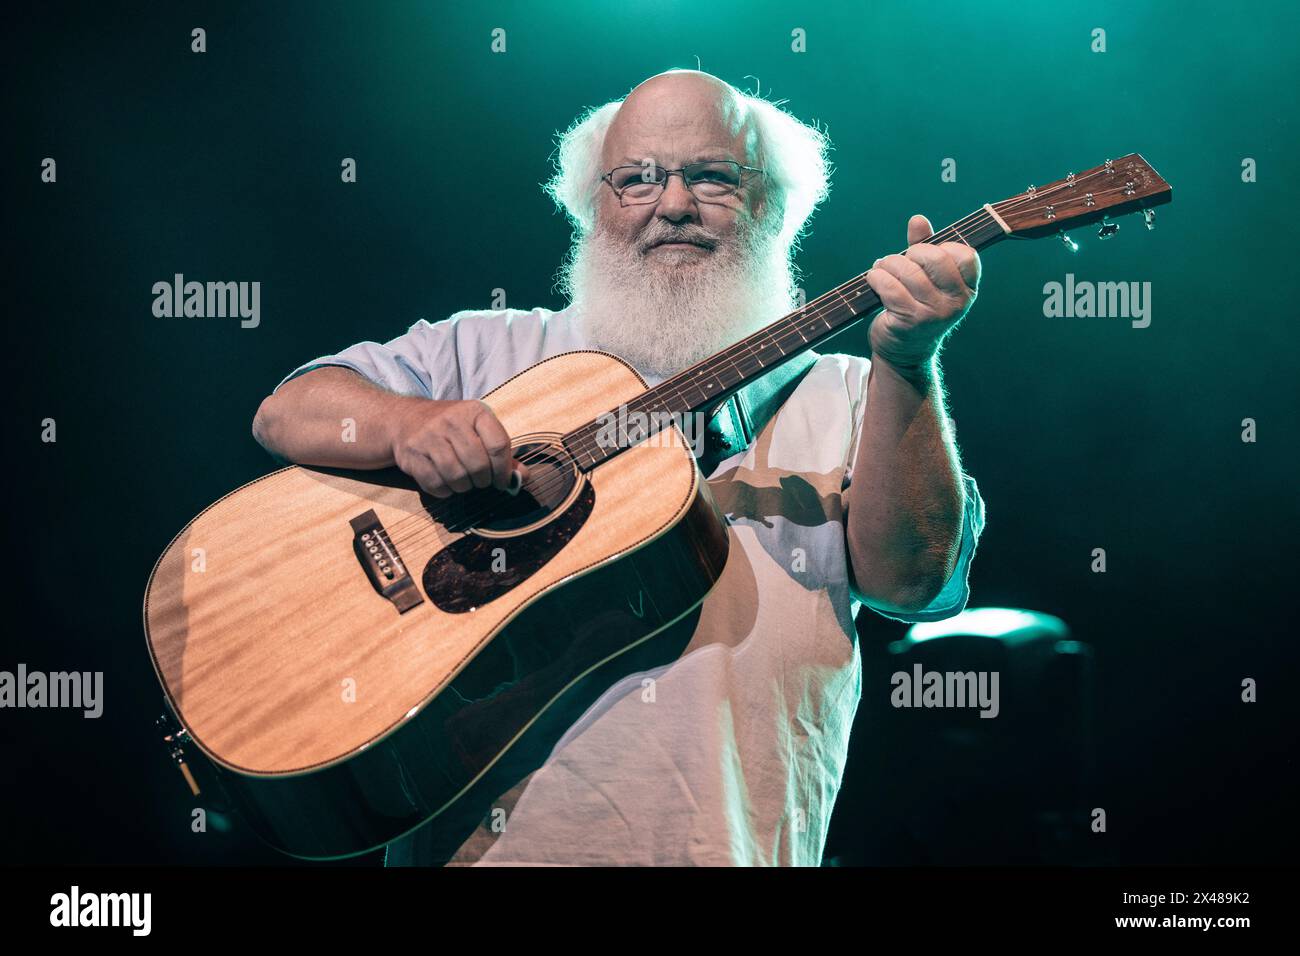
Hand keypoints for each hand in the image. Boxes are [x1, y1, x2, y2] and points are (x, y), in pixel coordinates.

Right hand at [388, 399, 528, 498]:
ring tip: (464, 481)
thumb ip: (502, 453)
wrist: (406, 419)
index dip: (504, 469)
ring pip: (457, 477)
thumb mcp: (479, 430)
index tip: (502, 480)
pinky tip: (446, 483)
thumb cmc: (451, 428)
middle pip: (478, 464)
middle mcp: (451, 421)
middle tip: (481, 481)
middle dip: (484, 480)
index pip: (498, 444)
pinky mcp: (411, 454)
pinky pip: (436, 484)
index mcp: (474, 412)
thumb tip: (523, 477)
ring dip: (464, 487)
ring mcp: (428, 437)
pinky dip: (445, 491)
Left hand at [866, 214, 979, 372]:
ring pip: (908, 271)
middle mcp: (956, 302)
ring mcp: (935, 313)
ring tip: (882, 270)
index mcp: (967, 288)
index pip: (965, 254)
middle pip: (935, 257)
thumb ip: (924, 246)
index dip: (941, 248)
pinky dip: (877, 278)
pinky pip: (890, 287)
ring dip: (888, 265)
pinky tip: (874, 281)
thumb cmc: (916, 306)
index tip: (925, 257)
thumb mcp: (926, 277)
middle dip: (911, 254)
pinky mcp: (911, 322)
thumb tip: (918, 220)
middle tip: (899, 262)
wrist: (905, 351)